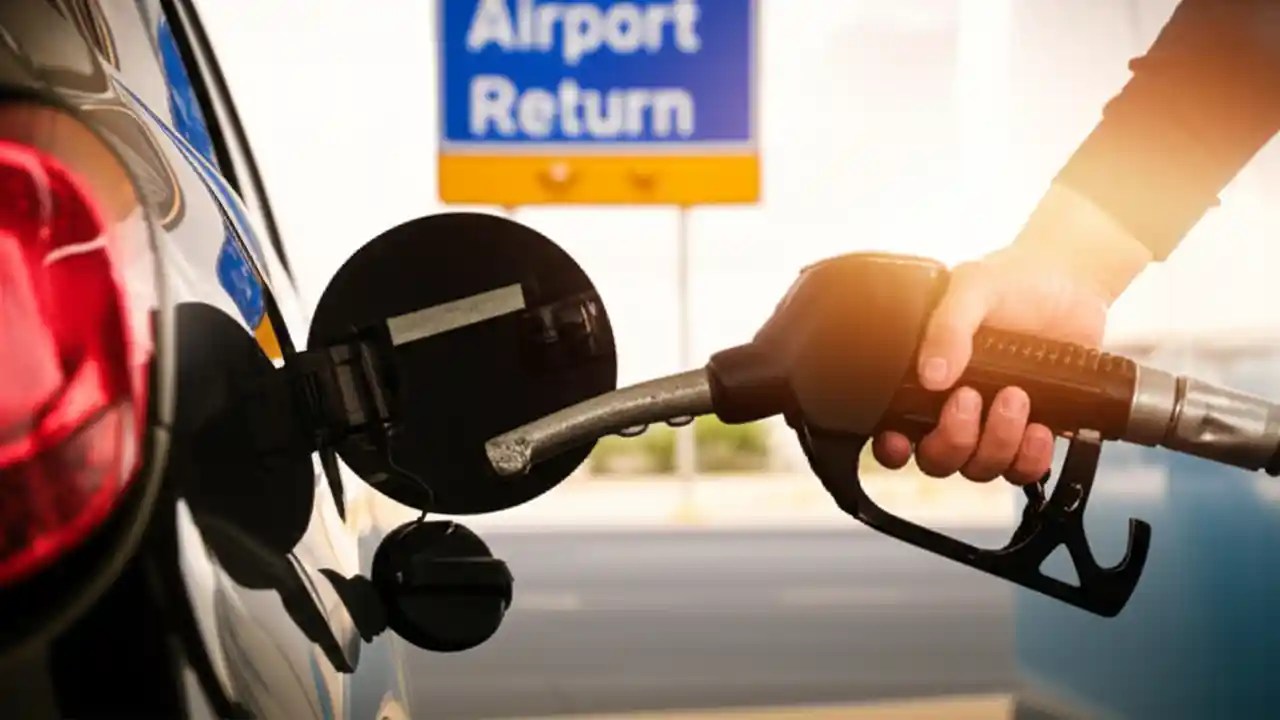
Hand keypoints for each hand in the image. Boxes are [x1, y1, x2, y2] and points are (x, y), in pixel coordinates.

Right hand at [873, 182, 1153, 483]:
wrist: (1072, 283)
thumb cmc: (1012, 281)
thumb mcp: (973, 287)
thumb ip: (947, 325)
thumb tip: (931, 375)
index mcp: (922, 378)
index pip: (892, 431)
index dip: (891, 448)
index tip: (900, 439)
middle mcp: (951, 409)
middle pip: (936, 459)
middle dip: (953, 439)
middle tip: (970, 397)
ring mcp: (991, 424)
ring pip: (979, 468)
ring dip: (996, 442)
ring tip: (1017, 395)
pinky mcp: (1031, 431)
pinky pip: (1023, 471)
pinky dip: (1030, 459)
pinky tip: (1040, 429)